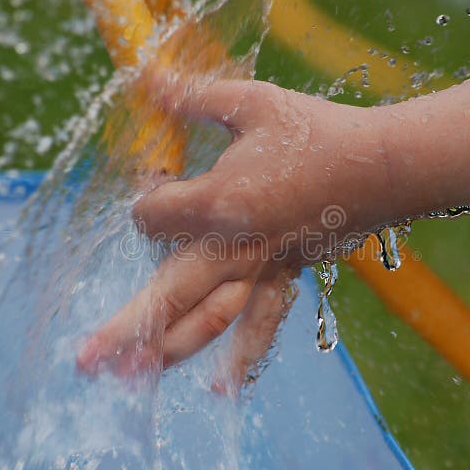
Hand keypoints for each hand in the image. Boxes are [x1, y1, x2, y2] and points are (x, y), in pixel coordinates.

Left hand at [76, 76, 394, 388]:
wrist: (384, 168)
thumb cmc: (317, 133)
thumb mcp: (253, 104)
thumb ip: (195, 96)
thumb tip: (150, 78)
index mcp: (217, 203)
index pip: (151, 215)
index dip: (145, 197)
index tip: (158, 178)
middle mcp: (233, 248)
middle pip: (166, 293)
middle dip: (124, 329)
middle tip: (85, 362)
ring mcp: (261, 270)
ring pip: (209, 321)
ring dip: (170, 351)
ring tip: (133, 379)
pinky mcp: (286, 277)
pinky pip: (260, 324)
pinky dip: (242, 359)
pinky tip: (223, 391)